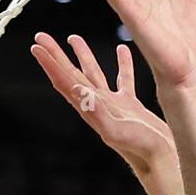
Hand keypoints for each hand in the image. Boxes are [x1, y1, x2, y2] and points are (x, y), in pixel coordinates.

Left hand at [30, 32, 175, 177]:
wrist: (158, 158)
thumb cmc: (138, 147)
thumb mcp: (116, 130)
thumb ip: (98, 112)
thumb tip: (82, 92)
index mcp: (90, 108)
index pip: (64, 81)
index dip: (50, 63)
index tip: (37, 46)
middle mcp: (97, 105)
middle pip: (72, 74)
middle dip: (56, 55)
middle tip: (41, 36)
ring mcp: (113, 104)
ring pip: (94, 74)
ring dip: (83, 56)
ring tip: (73, 37)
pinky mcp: (130, 105)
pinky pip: (123, 79)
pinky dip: (122, 63)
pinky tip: (122, 49)